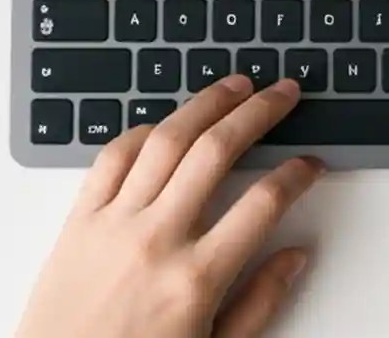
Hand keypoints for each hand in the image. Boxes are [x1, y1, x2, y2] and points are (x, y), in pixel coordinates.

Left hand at [15, 76, 322, 337]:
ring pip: (166, 140)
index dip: (296, 175)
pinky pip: (113, 158)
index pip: (263, 203)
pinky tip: (166, 123)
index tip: (309, 165)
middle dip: (259, 112)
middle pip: (216, 151)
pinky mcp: (78, 221)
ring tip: (233, 86)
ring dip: (205, 103)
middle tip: (283, 92)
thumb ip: (260, 303)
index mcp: (196, 279)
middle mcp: (156, 240)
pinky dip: (142, 131)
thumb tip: (295, 256)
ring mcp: (113, 224)